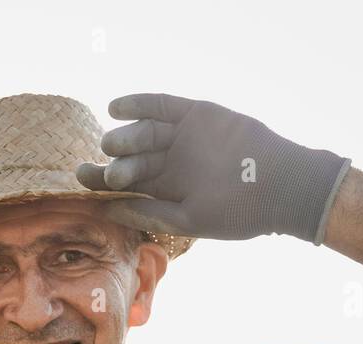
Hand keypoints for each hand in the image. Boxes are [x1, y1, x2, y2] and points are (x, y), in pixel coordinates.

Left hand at [77, 93, 350, 243]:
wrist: (280, 185)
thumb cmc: (238, 211)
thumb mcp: (189, 219)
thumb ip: (151, 212)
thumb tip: (106, 209)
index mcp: (166, 189)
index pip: (126, 185)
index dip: (102, 184)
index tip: (82, 185)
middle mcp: (170, 162)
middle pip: (130, 159)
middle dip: (110, 165)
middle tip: (96, 173)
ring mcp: (181, 137)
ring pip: (143, 134)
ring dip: (123, 138)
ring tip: (109, 145)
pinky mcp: (195, 114)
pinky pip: (162, 105)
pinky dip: (139, 104)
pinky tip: (116, 108)